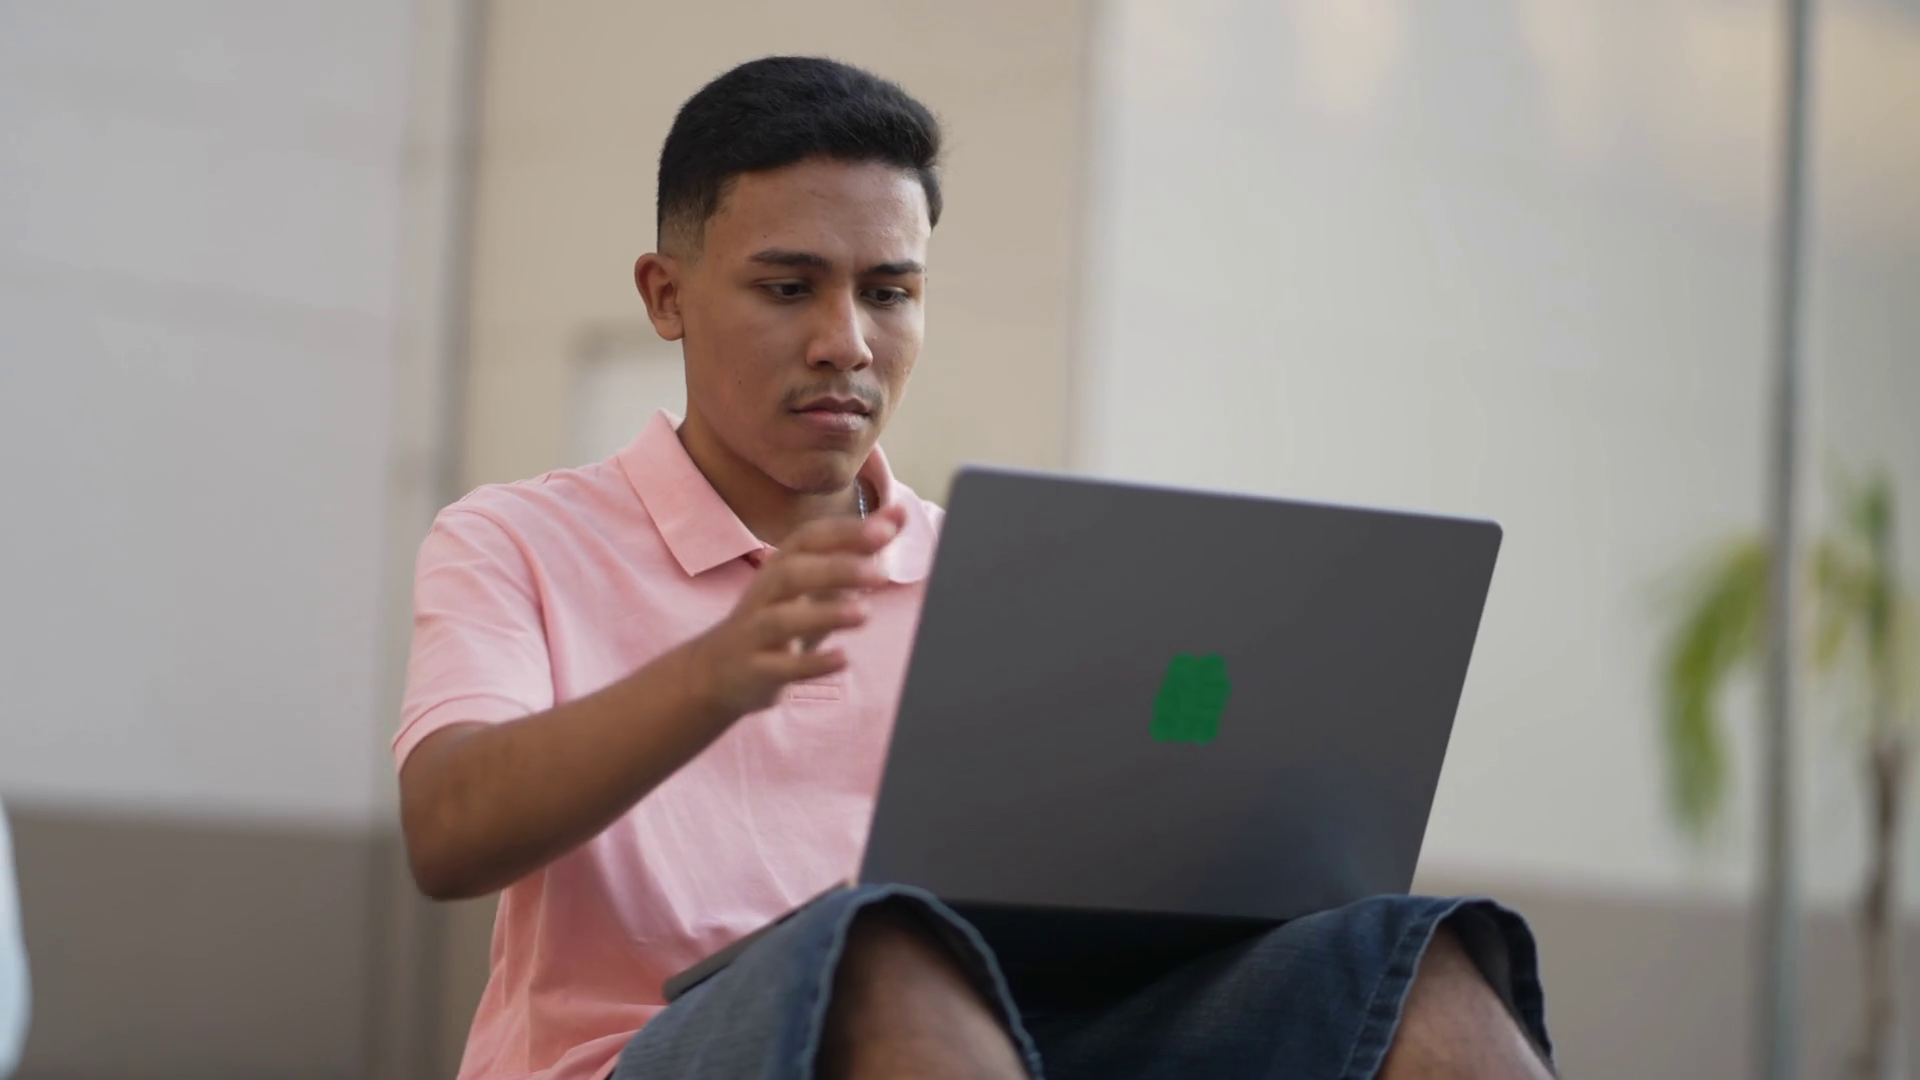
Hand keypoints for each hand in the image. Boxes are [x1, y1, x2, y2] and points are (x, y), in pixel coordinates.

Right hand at [687, 505, 907, 718]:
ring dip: (824, 614)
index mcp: (782, 566)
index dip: (845, 532)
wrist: (717, 670)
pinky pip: (780, 667)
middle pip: (793, 573)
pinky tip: (842, 660)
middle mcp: (765, 594)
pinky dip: (811, 664)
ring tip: (864, 614)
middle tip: (880, 574)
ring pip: (782, 619)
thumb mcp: (818, 583)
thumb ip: (858, 549)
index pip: (810, 539)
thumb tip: (899, 513)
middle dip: (835, 569)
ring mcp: (755, 632)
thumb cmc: (780, 617)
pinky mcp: (755, 670)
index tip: (888, 529)